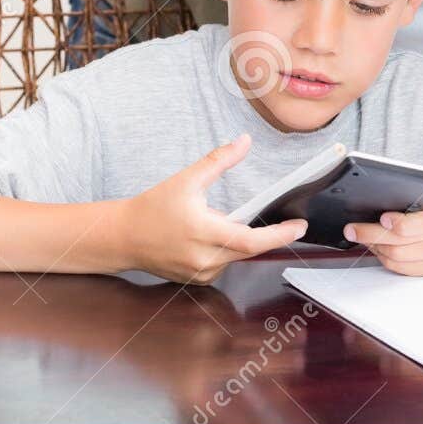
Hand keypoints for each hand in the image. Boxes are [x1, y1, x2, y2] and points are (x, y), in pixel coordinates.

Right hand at [123, 134, 306, 282]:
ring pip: (236, 256)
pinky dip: (224, 249)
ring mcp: (201, 274)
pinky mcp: (197, 281)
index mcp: (204, 234)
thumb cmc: (152, 208)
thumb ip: (219, 160)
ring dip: (237, 239)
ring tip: (214, 223)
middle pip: (249, 249)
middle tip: (278, 219)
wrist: (123, 237)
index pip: (252, 241)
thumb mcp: (187, 179)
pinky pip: (223, 263)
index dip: (280, 235)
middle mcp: (205, 259)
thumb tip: (244, 142)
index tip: (299, 227)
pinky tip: (207, 237)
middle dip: (263, 233)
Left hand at [344, 194, 422, 275]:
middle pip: (402, 243)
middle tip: (352, 229)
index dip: (402, 223)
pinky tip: (377, 246)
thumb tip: (373, 198)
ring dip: (375, 247)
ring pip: (397, 258)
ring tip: (363, 236)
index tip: (382, 218)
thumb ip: (406, 195)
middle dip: (371, 235)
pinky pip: (400, 268)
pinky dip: (384, 258)